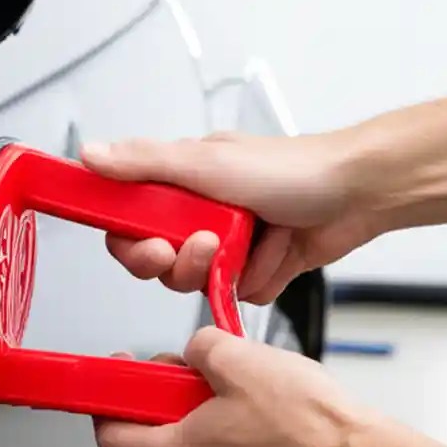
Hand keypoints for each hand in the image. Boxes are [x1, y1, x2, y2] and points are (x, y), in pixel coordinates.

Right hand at [82, 131, 376, 303]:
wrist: (358, 192)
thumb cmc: (291, 168)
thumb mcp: (205, 162)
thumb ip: (142, 163)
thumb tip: (88, 154)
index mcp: (179, 182)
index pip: (128, 218)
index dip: (128, 239)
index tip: (145, 244)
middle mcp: (199, 212)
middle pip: (156, 258)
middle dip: (177, 261)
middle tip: (200, 247)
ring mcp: (227, 243)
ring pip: (193, 281)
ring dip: (216, 269)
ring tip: (245, 245)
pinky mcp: (255, 268)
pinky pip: (234, 292)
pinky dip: (253, 279)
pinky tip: (274, 254)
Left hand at [93, 328, 371, 446]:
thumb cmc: (309, 426)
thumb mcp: (237, 358)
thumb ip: (201, 347)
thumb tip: (199, 349)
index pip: (112, 437)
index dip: (109, 402)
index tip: (118, 377)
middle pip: (159, 434)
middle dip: (171, 393)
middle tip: (194, 365)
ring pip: (202, 442)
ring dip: (211, 407)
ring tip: (244, 381)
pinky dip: (241, 426)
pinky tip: (270, 405)